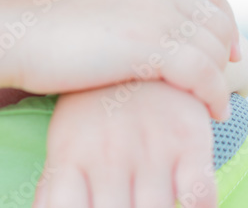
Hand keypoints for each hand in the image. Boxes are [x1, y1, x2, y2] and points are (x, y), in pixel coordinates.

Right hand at [0, 0, 237, 120]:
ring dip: (221, 78)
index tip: (224, 47)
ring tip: (213, 102)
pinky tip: (210, 111)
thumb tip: (138, 16)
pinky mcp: (150, 47)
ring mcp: (153, 13)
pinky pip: (204, 74)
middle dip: (226, 52)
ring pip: (214, 48)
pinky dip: (214, 96)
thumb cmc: (40, 25)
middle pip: (216, 19)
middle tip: (222, 79)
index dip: (222, 20)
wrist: (13, 36)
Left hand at [34, 81, 215, 207]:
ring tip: (144, 201)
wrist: (138, 59)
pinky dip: (194, 205)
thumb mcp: (64, 142)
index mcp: (71, 157)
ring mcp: (148, 148)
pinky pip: (198, 194)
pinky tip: (183, 200)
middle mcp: (108, 156)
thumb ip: (54, 184)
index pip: (62, 207)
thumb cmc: (93, 111)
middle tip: (118, 204)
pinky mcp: (189, 142)